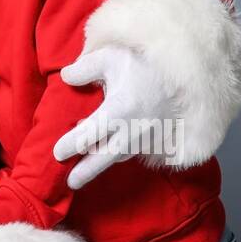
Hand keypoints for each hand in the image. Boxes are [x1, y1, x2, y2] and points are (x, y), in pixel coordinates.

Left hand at [54, 45, 174, 189]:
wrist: (183, 79)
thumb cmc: (143, 67)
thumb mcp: (112, 58)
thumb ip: (86, 68)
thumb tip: (66, 78)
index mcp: (119, 110)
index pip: (89, 133)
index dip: (71, 145)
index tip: (57, 152)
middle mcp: (133, 130)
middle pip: (104, 158)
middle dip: (86, 172)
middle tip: (70, 183)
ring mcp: (145, 139)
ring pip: (118, 157)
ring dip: (99, 165)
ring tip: (81, 174)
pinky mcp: (154, 142)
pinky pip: (130, 153)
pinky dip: (115, 156)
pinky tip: (104, 155)